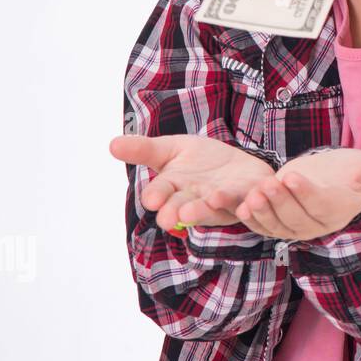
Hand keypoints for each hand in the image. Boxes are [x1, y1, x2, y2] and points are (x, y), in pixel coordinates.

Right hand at [109, 133, 274, 232]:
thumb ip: (145, 149)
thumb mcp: (172, 148)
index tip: (152, 200)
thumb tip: (112, 144)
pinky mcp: (248, 200)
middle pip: (184, 207)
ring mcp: (223, 203)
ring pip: (215, 209)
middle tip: (172, 216)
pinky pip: (247, 204)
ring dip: (210, 208)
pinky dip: (246, 203)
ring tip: (209, 199)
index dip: (156, 196)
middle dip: (179, 211)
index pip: (160, 193)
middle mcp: (196, 200)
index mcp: (174, 188)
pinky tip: (245, 201)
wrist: (237, 163)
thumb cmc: (200, 160)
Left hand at [232, 148, 360, 241]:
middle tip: (266, 184)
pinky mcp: (279, 223)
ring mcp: (296, 227)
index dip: (304, 194)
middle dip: (278, 202)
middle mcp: (316, 226)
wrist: (335, 177)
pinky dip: (250, 218)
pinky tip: (240, 205)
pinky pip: (263, 225)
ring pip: (276, 224)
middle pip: (294, 219)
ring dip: (261, 211)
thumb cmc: (354, 171)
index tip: (290, 176)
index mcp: (337, 213)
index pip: (319, 206)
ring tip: (250, 195)